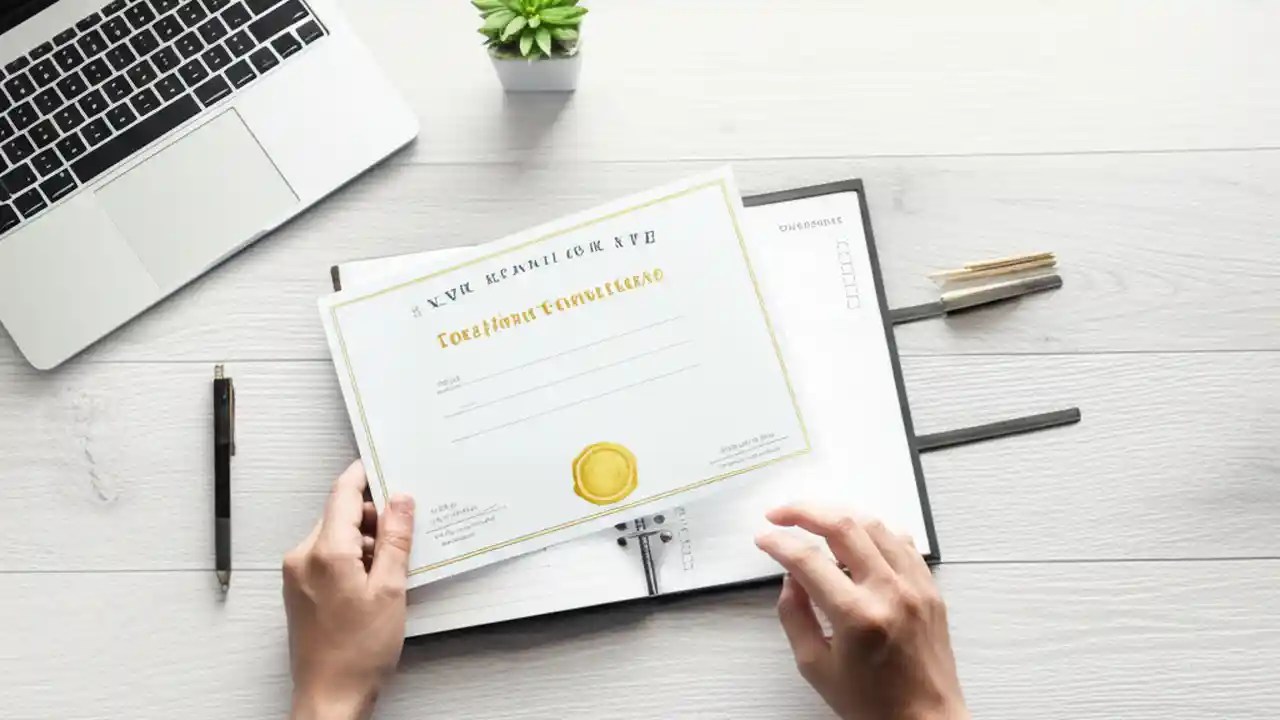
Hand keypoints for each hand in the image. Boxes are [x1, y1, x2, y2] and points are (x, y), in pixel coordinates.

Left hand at [283, 460, 415, 719]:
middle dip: (371, 519)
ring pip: (334, 536)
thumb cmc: (358, 653)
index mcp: (325, 552)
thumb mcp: (390, 589)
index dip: (365, 476)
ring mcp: (296, 574)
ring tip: (387, 573)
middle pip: (339, 515)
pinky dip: (349, 559)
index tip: (384, 468)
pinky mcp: (298, 589)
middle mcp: (302, 557)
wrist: (330, 695)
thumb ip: (395, 539)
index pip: (343, 493)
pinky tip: (371, 583)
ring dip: (362, 542)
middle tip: (401, 536)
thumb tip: (400, 501)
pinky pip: (325, 557)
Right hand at [755, 505, 966, 719]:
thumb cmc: (872, 704)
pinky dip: (874, 531)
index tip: (764, 538)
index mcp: (858, 617)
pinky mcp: (930, 588)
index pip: (808, 561)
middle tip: (781, 513)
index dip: (779, 543)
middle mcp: (890, 593)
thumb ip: (795, 616)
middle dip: (805, 511)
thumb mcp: (815, 666)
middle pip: (843, 526)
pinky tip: (856, 536)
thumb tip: (791, 578)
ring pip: (874, 525)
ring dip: (839, 515)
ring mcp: (915, 586)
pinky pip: (902, 542)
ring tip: (814, 519)